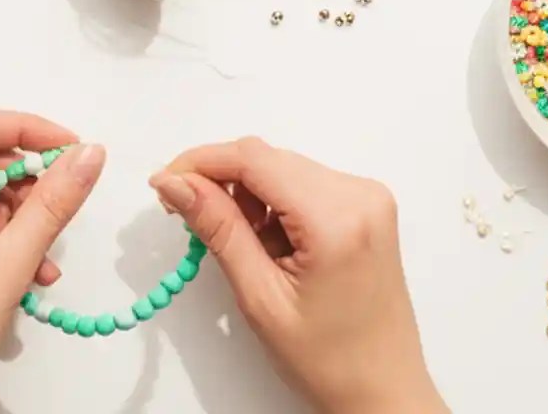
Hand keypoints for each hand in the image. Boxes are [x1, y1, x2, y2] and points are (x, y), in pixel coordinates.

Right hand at [149, 138, 446, 413]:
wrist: (384, 390)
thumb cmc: (328, 359)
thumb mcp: (260, 297)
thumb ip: (218, 229)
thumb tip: (175, 183)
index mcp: (338, 218)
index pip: (254, 159)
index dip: (200, 163)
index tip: (163, 185)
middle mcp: (360, 194)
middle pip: (268, 158)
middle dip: (220, 180)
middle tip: (186, 219)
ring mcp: (368, 197)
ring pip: (282, 168)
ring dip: (247, 195)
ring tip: (241, 247)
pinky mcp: (365, 206)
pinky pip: (303, 183)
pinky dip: (272, 203)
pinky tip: (268, 243)